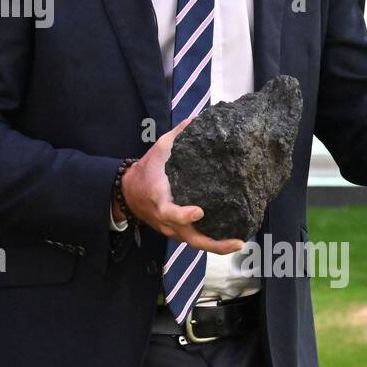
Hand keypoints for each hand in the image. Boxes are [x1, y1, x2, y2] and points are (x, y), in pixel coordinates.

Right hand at [119, 116, 244, 253]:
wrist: (127, 193)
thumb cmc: (146, 170)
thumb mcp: (159, 148)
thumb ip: (179, 135)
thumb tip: (198, 119)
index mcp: (160, 198)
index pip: (169, 212)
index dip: (183, 215)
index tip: (200, 211)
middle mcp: (166, 219)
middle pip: (189, 237)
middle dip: (213, 244)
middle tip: (237, 241)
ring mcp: (170, 229)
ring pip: (194, 243)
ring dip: (216, 246)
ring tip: (238, 242)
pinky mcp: (175, 232)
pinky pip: (194, 239)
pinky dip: (211, 241)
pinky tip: (229, 238)